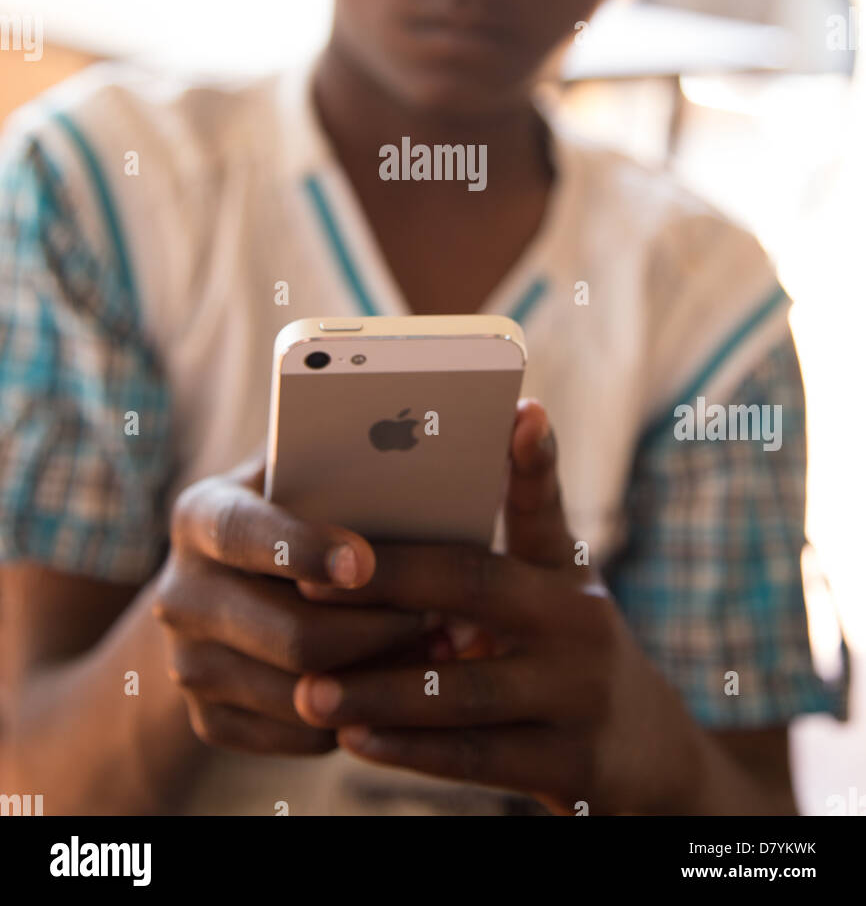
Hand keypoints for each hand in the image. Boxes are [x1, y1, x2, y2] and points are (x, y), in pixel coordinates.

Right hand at [151, 453, 439, 756]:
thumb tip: (405, 443)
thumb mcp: (296, 475)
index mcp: (201, 516)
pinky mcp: (208, 721)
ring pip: (303, 693)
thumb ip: (334, 462)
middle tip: (437, 612)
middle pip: (291, 634)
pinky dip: (357, 717)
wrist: (222, 590)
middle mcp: (180, 594)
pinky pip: (300, 735)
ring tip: (434, 647)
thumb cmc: (292, 511)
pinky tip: (398, 684)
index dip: (305, 550)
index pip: (245, 533)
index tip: (365, 562)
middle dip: (377, 627)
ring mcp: (188, 665)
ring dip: (380, 675)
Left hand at [291, 400, 702, 814]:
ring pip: (466, 689)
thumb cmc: (563, 652)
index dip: (533, 459)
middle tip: (311, 580)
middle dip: (390, 581)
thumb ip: (487, 556)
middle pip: (477, 586)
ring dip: (380, 689)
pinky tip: (354, 739)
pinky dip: (411, 750)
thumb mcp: (549, 593)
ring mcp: (580, 694)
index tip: (521, 410)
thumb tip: (391, 507)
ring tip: (309, 690)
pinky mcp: (571, 763)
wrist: (647, 757)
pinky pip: (477, 756)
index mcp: (565, 569)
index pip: (542, 504)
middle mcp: (579, 620)